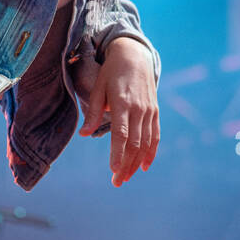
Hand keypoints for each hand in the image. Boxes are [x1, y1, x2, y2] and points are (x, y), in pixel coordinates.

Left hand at [78, 37, 158, 186]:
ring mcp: (149, 111)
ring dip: (136, 163)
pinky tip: (144, 166)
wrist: (135, 56)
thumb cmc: (112, 73)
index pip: (121, 133)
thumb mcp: (98, 88)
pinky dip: (151, 152)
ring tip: (125, 178)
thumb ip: (93, 112)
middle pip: (134, 143)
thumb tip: (84, 134)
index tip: (113, 169)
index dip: (118, 152)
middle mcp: (138, 109)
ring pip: (145, 143)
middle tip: (116, 182)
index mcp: (122, 103)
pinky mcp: (155, 112)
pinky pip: (155, 136)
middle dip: (125, 165)